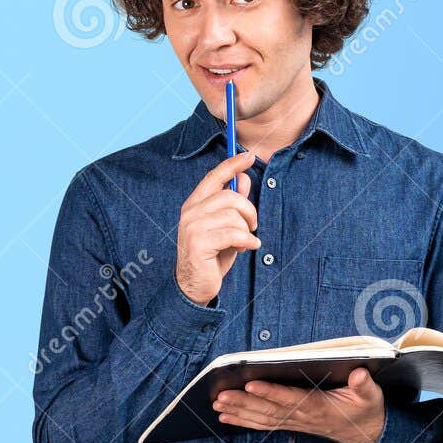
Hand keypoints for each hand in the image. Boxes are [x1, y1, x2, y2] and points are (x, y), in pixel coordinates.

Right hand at [175, 150, 259, 305]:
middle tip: (253, 226)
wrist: (194, 285)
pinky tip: (246, 249)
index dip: (232, 164)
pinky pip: (233, 234)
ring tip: (244, 243)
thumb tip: (243, 179)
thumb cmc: (211, 256)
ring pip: (233, 217)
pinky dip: (247, 242)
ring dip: (246, 231)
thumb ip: (232, 204)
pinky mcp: (199, 244)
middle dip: (249, 211)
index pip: (213, 177)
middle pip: (230, 196)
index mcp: (194, 205)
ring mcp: (192, 228)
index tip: (248, 156)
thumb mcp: (225, 227)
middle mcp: (190, 213)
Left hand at [212, 367, 385, 442]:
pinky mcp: (290, 424)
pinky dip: (243, 420)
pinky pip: (263, 424)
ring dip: (239, 412)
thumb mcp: (371, 396)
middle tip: (221, 395)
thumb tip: (359, 374)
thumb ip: (365, 386)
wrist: (366, 432)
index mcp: (319, 407)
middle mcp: (303, 417)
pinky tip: (225, 416)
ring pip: (262, 418)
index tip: (251, 384)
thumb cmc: (366, 409)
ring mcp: (295, 422)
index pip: (291, 399)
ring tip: (216, 404)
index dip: (271, 393)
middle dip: (244, 403)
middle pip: (269, 410)